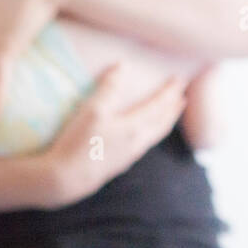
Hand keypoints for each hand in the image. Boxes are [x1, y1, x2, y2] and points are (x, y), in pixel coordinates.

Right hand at [37, 64, 187, 208]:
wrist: (64, 180)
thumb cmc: (79, 143)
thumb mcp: (92, 110)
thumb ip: (108, 88)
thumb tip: (122, 66)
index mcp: (134, 127)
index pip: (159, 106)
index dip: (170, 92)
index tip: (179, 80)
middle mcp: (137, 143)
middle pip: (162, 124)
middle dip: (173, 109)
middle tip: (183, 98)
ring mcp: (128, 156)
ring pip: (154, 136)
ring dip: (165, 122)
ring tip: (169, 115)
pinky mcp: (118, 165)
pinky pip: (144, 145)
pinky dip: (152, 134)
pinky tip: (144, 136)